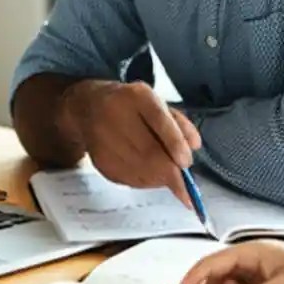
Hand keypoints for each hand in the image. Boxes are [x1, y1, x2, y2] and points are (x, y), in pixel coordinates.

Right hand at [64, 80, 201, 207]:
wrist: (88, 107)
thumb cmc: (132, 106)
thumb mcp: (158, 104)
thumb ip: (179, 124)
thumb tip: (194, 146)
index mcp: (137, 96)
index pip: (159, 120)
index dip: (175, 144)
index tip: (187, 164)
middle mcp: (116, 114)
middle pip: (148, 151)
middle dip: (170, 172)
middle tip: (186, 187)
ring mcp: (104, 138)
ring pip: (139, 169)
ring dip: (159, 180)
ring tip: (168, 178)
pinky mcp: (99, 159)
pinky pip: (127, 178)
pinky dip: (145, 183)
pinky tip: (151, 177)